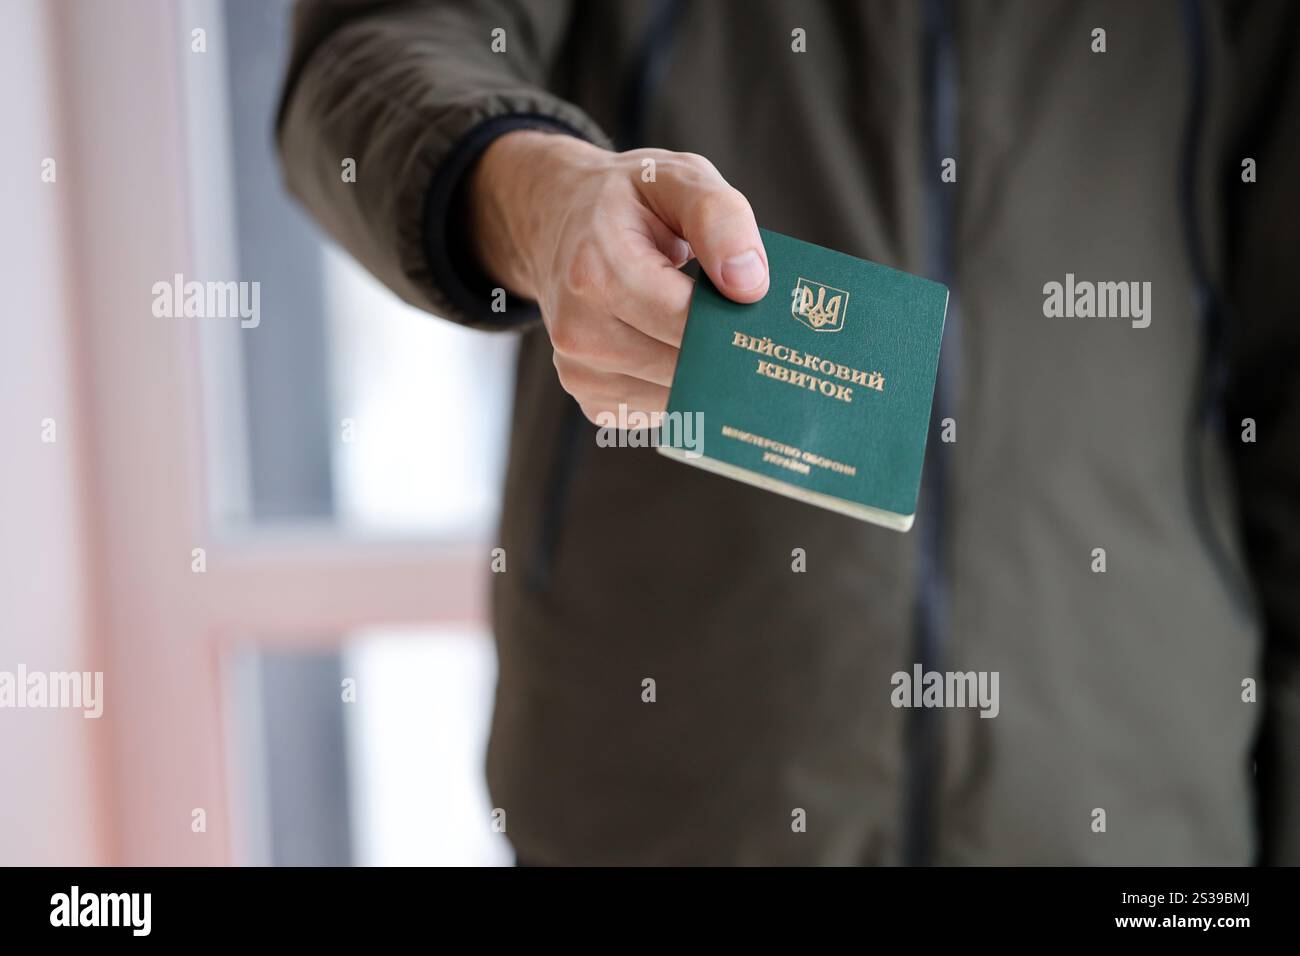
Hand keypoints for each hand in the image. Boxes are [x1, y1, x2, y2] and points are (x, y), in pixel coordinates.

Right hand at [468, 130, 768, 423]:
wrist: (559, 220)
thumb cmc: (626, 200)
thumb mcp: (675, 178)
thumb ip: (719, 218)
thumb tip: (750, 287)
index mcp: (596, 273)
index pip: (687, 323)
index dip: (733, 317)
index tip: (759, 303)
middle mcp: (579, 332)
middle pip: (686, 367)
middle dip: (724, 348)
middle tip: (745, 319)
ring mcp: (581, 373)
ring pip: (680, 397)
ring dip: (705, 369)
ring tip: (701, 325)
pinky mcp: (593, 401)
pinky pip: (663, 411)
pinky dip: (681, 385)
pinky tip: (674, 347)